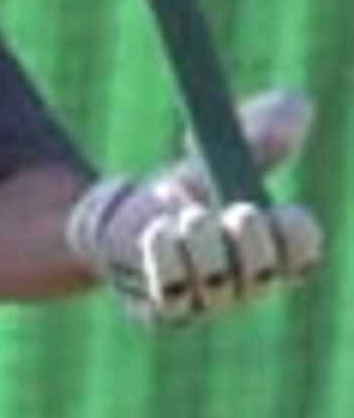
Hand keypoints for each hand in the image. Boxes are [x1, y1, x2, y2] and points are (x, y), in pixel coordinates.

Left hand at [66, 88, 321, 322]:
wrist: (118, 214)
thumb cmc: (183, 186)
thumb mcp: (220, 151)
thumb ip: (260, 130)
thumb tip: (297, 107)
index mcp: (269, 249)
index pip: (300, 256)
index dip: (298, 237)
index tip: (286, 209)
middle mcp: (241, 284)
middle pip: (262, 277)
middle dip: (254, 246)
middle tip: (240, 213)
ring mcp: (201, 301)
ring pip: (216, 287)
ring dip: (206, 247)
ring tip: (191, 214)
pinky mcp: (159, 310)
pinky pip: (170, 296)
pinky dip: (167, 260)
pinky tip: (159, 231)